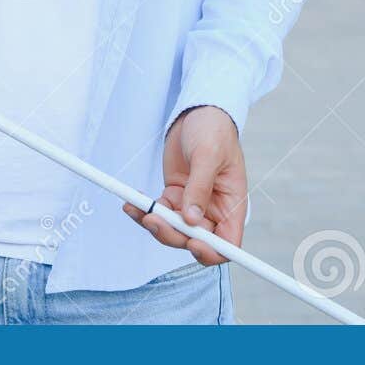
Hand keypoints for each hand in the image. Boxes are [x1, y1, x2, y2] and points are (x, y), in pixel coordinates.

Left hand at [123, 105, 247, 265]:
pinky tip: (132, 202)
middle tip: (153, 218)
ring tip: (137, 208)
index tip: (192, 243)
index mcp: (232, 205)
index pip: (227, 243)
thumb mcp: (209, 155)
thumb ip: (200, 187)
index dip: (211, 251)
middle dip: (172, 234)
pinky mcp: (174, 197)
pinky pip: (159, 213)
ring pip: (172, 230)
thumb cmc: (214, 130)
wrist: (198, 113)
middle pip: (194, 240)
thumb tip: (191, 220)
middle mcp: (213, 210)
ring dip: (154, 224)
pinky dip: (144, 211)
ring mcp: (192, 205)